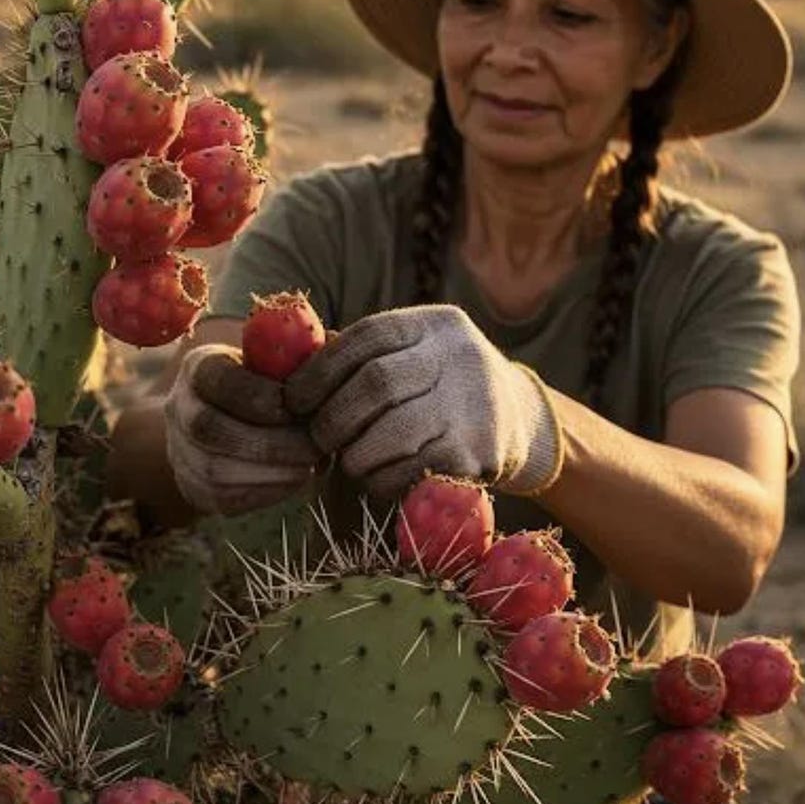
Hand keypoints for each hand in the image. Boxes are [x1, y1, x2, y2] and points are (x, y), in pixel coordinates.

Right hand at [165, 344, 321, 515]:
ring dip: (271, 472)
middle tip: (314, 446)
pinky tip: (296, 479)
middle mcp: (178, 407)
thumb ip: (300, 356)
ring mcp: (180, 450)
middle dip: (269, 442)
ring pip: (215, 470)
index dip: (255, 395)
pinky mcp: (192, 487)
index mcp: (200, 366)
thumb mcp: (274, 361)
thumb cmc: (265, 383)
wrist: (226, 420)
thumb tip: (336, 347)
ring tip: (311, 465)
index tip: (294, 406)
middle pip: (210, 428)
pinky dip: (266, 492)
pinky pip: (224, 498)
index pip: (218, 380)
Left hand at [284, 305, 562, 499]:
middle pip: (377, 383)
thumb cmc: (439, 388)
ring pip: (393, 431)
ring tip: (347, 460)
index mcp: (435, 324)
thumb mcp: (411, 355)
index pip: (367, 335)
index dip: (319, 370)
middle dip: (334, 416)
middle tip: (317, 438)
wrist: (523, 423)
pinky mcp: (483, 452)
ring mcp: (476, 404)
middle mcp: (461, 355)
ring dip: (356, 453)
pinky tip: (377, 478)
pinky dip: (383, 479)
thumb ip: (357, 356)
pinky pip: (414, 470)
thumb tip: (280, 364)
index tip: (293, 400)